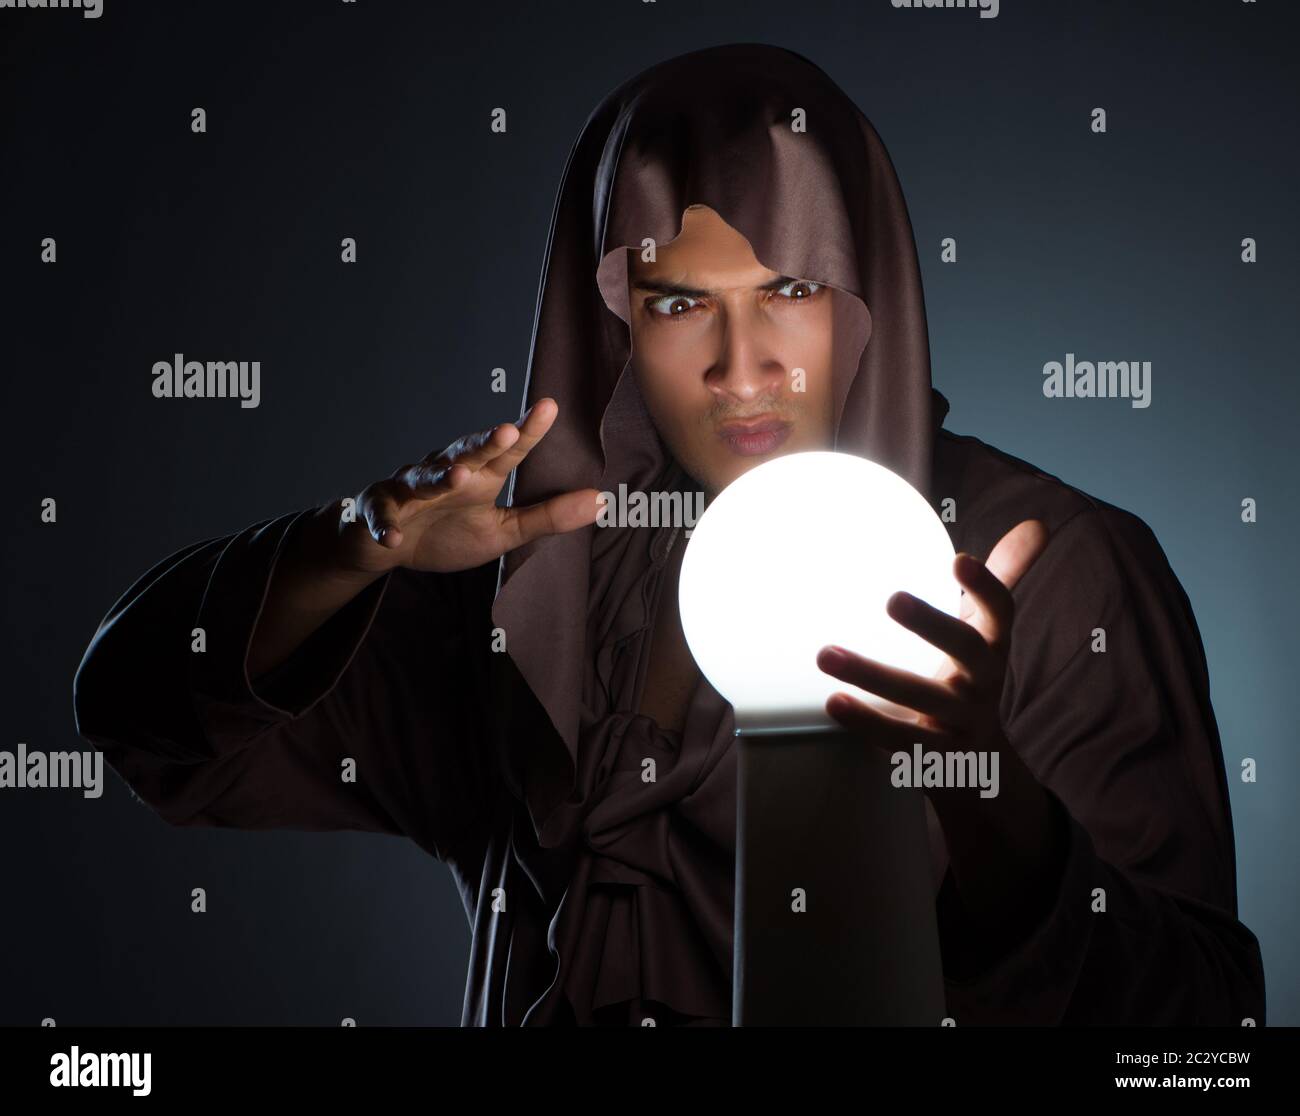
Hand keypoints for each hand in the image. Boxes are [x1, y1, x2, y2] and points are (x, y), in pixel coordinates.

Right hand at [333, 397, 603, 575]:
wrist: (385, 545)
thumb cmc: (448, 531)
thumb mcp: (503, 531)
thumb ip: (547, 517)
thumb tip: (601, 501)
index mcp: (481, 475)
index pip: (508, 451)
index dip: (528, 431)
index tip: (550, 406)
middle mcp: (446, 473)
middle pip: (465, 454)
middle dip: (482, 443)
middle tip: (504, 432)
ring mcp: (409, 490)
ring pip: (423, 479)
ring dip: (438, 478)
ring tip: (457, 477)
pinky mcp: (378, 511)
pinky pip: (383, 517)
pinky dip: (387, 526)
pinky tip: (395, 537)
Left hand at [815, 520, 1065, 934]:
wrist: (979, 764)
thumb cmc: (970, 677)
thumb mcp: (985, 633)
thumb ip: (1001, 578)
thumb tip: (1036, 524)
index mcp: (994, 646)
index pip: (1001, 612)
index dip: (986, 587)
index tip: (958, 559)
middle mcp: (983, 683)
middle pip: (965, 652)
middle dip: (932, 624)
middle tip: (891, 598)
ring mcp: (958, 721)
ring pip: (920, 697)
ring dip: (872, 674)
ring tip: (824, 653)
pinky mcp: (931, 755)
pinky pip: (899, 739)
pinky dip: (866, 722)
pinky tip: (832, 702)